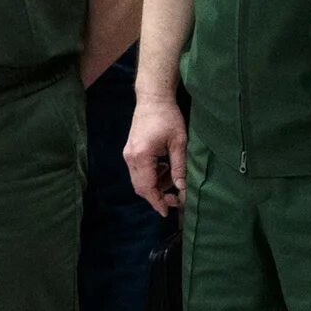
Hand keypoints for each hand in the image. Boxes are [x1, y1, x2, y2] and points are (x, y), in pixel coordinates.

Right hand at [124, 94, 186, 213]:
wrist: (153, 98)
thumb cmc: (168, 117)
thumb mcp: (179, 143)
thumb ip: (179, 168)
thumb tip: (182, 189)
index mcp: (141, 156)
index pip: (147, 187)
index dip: (157, 202)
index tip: (166, 212)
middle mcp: (131, 157)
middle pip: (140, 187)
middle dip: (157, 196)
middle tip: (175, 199)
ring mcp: (128, 154)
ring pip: (139, 180)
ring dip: (155, 185)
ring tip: (172, 178)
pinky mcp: (130, 151)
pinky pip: (139, 171)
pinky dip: (152, 176)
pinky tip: (164, 168)